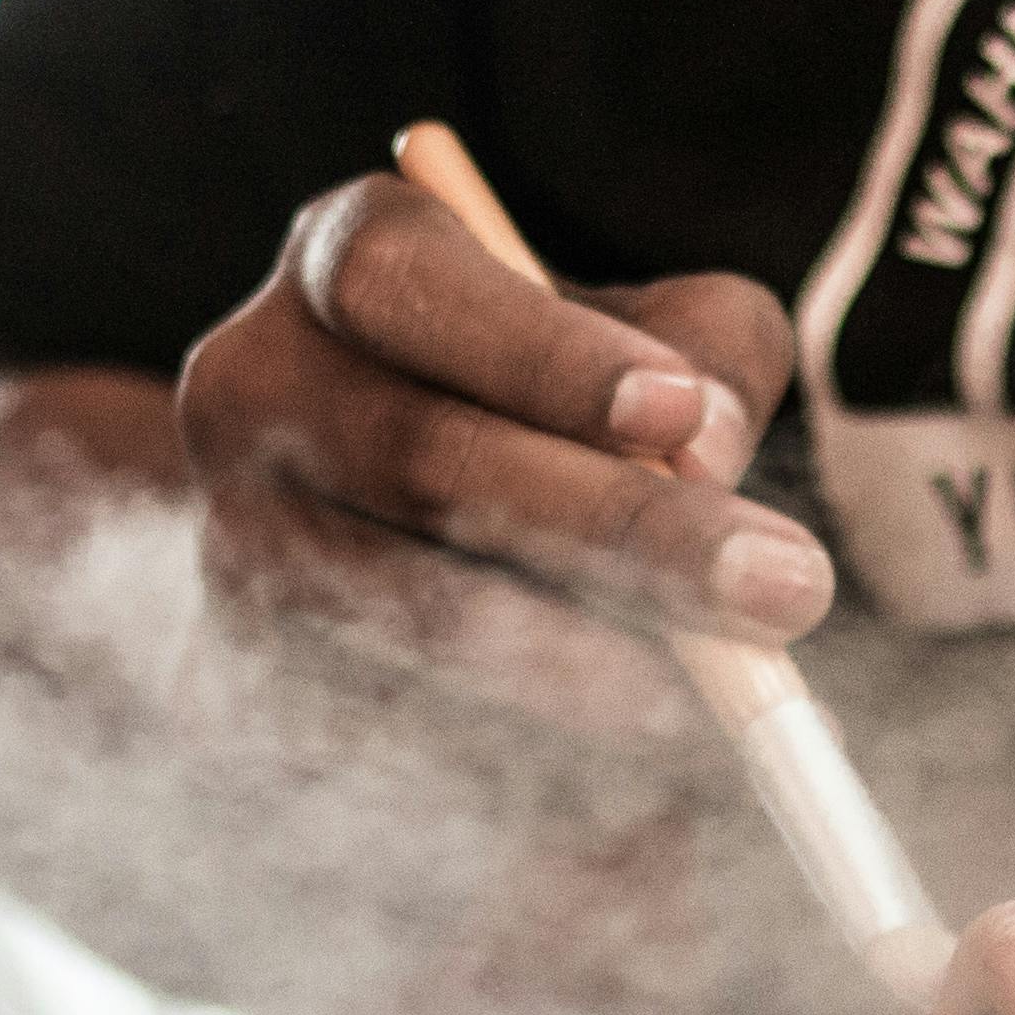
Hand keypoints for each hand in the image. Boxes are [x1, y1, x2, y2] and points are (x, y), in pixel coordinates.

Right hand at [175, 173, 832, 715]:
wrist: (394, 510)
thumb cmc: (559, 394)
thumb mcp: (654, 331)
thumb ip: (707, 355)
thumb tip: (708, 448)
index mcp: (352, 261)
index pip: (412, 286)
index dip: (542, 354)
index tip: (680, 418)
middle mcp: (256, 383)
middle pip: (421, 456)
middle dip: (616, 529)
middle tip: (782, 586)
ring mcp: (232, 528)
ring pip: (401, 602)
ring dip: (574, 659)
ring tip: (730, 693)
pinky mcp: (246, 659)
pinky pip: (384, 711)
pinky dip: (521, 737)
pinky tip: (641, 753)